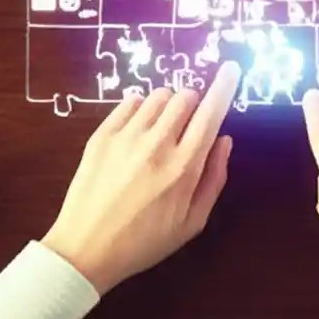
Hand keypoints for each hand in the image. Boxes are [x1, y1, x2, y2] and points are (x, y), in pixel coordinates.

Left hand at [41, 62, 240, 293]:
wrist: (86, 249)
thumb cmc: (144, 242)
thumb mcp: (192, 223)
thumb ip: (214, 179)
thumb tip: (225, 140)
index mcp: (184, 167)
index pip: (211, 113)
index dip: (224, 87)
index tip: (231, 69)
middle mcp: (157, 145)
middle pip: (185, 97)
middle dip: (194, 104)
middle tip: (187, 124)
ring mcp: (126, 137)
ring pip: (158, 95)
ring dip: (168, 105)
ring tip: (160, 129)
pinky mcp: (102, 135)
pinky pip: (130, 101)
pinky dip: (141, 108)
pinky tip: (138, 131)